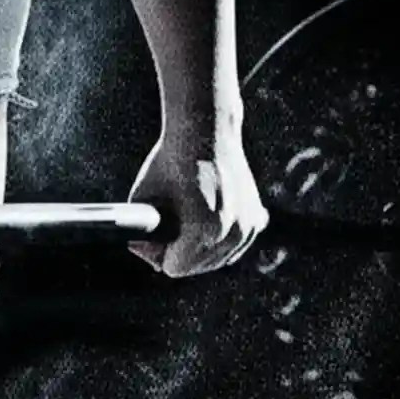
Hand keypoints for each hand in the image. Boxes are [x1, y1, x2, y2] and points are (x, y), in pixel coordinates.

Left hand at [128, 127, 268, 277]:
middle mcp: (232, 233)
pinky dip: (220, 241)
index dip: (154, 254)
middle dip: (176, 254)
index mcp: (204, 230)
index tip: (146, 238)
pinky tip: (205, 230)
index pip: (174, 268)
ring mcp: (248, 227)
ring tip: (180, 231)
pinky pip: (234, 245)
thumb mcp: (143, 198)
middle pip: (196, 267)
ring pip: (217, 259)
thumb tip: (146, 253)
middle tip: (160, 235)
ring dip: (198, 251)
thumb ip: (142, 233)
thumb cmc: (170, 162)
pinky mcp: (257, 217)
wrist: (206, 130)